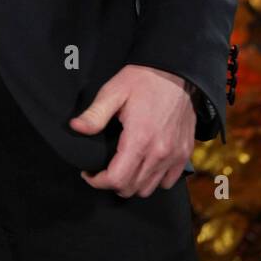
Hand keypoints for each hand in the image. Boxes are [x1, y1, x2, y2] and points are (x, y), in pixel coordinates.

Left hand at [68, 64, 195, 197]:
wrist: (176, 71)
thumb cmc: (143, 79)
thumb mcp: (114, 91)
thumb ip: (95, 114)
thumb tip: (76, 128)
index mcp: (140, 139)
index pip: (117, 179)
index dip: (98, 181)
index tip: (89, 173)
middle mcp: (159, 152)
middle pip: (131, 188)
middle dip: (112, 183)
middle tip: (103, 169)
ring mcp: (174, 155)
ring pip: (149, 188)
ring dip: (132, 183)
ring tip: (122, 168)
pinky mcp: (184, 152)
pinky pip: (168, 181)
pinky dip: (154, 180)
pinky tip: (144, 165)